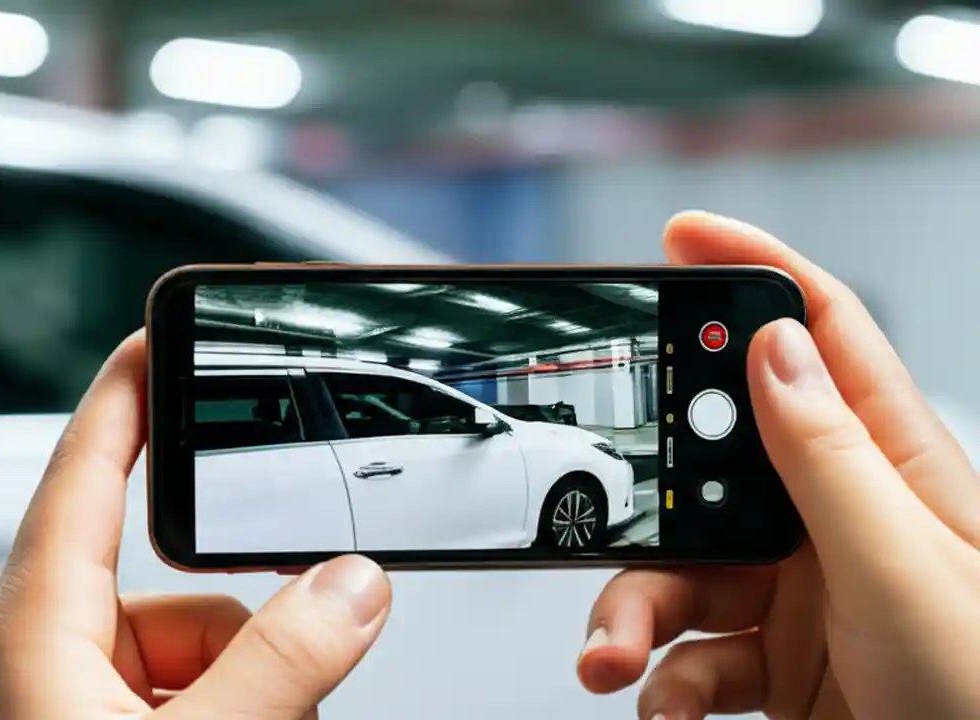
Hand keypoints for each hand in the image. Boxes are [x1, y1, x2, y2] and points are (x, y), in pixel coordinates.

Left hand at [0, 331, 391, 719]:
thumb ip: (277, 665)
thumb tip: (350, 589)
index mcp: (30, 635)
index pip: (81, 475)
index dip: (123, 395)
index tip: (155, 338)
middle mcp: (34, 662)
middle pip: (166, 585)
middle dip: (246, 623)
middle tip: (295, 664)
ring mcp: (55, 707)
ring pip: (180, 650)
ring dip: (243, 686)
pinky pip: (167, 695)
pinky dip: (219, 713)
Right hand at [578, 212, 979, 719]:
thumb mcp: (903, 567)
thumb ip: (828, 456)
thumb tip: (771, 345)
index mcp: (889, 467)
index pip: (819, 335)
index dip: (752, 270)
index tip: (682, 236)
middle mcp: (837, 518)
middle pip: (710, 462)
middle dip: (641, 489)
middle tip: (597, 510)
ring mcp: (799, 589)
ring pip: (679, 565)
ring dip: (633, 610)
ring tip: (619, 653)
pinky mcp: (772, 656)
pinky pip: (687, 648)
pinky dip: (662, 678)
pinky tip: (667, 702)